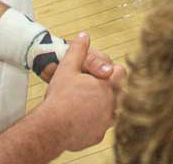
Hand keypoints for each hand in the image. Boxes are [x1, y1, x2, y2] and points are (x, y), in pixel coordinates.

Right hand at [30, 33, 120, 152]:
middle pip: (120, 92)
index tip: (101, 74)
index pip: (121, 72)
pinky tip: (82, 120)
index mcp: (107, 85)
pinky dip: (94, 124)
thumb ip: (77, 50)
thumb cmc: (60, 97)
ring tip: (87, 105)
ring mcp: (106, 121)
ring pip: (114, 112)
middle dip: (110, 89)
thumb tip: (84, 36)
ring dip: (105, 107)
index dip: (111, 71)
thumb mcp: (66, 67)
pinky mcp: (99, 135)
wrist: (51, 127)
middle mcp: (112, 104)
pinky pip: (101, 128)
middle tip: (92, 89)